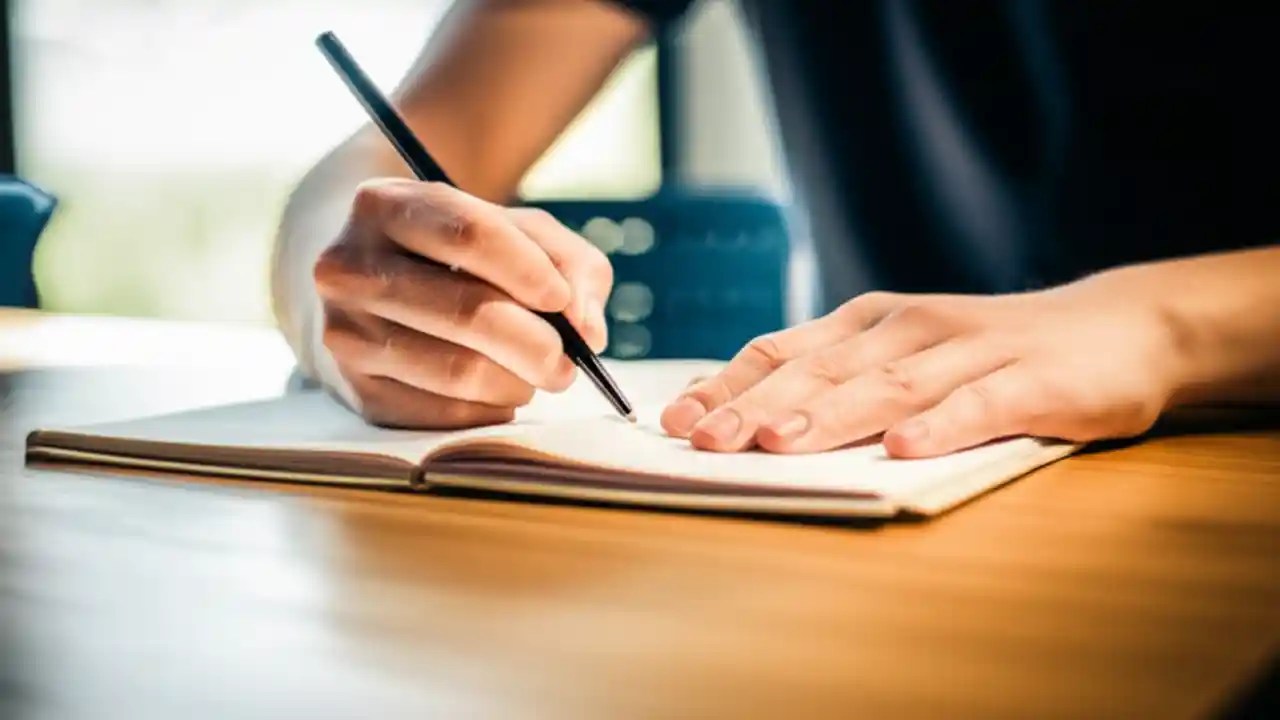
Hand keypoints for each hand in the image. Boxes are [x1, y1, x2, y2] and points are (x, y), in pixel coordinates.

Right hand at [314, 179, 611, 427]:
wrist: (365, 285)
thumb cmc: (456, 254)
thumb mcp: (511, 230)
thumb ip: (568, 264)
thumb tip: (588, 332)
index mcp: (384, 205)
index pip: (469, 235)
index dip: (530, 271)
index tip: (563, 300)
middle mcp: (347, 267)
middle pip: (468, 312)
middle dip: (538, 344)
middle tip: (569, 363)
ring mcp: (345, 334)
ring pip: (459, 371)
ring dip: (518, 381)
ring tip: (532, 371)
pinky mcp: (357, 392)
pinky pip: (446, 414)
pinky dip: (489, 408)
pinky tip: (493, 388)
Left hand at [660, 277, 1186, 456]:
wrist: (1117, 327)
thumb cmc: (989, 353)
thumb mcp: (903, 355)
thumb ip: (837, 378)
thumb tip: (748, 415)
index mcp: (869, 324)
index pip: (783, 350)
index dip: (728, 384)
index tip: (675, 418)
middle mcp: (909, 329)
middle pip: (820, 371)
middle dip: (756, 406)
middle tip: (704, 440)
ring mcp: (970, 352)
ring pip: (888, 387)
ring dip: (828, 415)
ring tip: (777, 442)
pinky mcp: (1031, 381)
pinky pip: (978, 406)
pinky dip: (939, 426)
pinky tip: (904, 449)